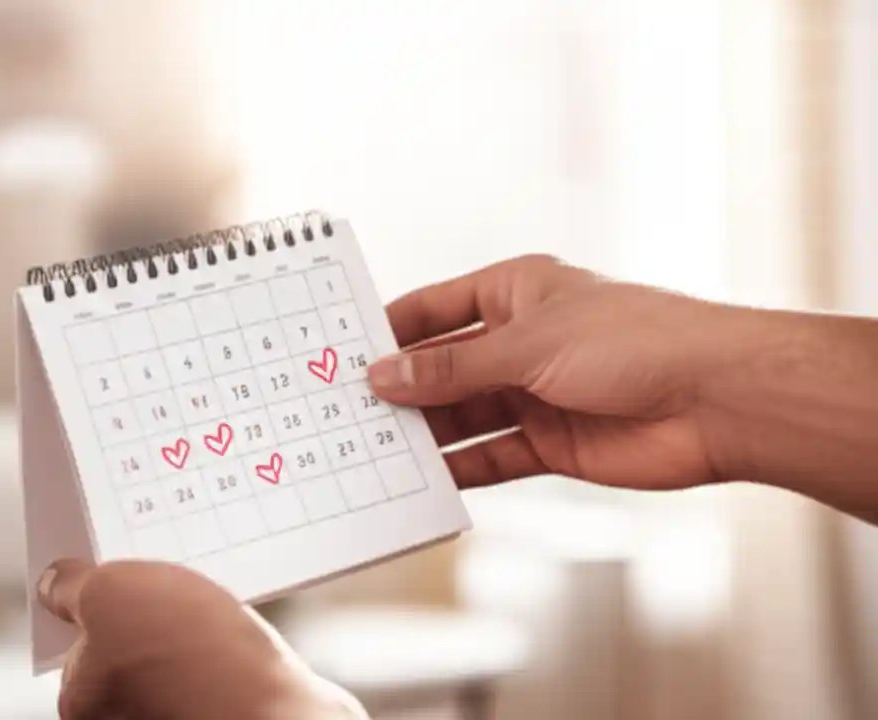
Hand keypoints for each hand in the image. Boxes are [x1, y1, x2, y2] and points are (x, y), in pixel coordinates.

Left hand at [37, 559, 367, 719]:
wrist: (277, 712)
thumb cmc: (191, 659)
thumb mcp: (109, 596)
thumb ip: (72, 587)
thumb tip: (54, 584)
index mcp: (81, 699)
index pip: (72, 637)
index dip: (89, 593)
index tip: (107, 562)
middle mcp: (122, 716)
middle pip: (121, 640)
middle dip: (138, 605)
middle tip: (160, 573)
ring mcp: (175, 712)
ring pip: (170, 646)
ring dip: (183, 616)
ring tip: (203, 596)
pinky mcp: (222, 707)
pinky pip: (212, 659)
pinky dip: (219, 635)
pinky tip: (232, 621)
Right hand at [366, 255, 877, 518]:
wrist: (717, 399)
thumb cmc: (634, 341)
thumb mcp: (528, 345)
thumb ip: (452, 368)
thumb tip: (385, 376)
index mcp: (515, 292)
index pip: (435, 309)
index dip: (390, 331)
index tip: (340, 355)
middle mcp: (521, 342)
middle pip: (443, 367)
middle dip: (400, 389)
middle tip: (344, 412)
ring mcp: (534, 394)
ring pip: (462, 415)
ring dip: (423, 433)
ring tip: (371, 451)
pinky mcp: (552, 443)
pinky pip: (491, 456)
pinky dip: (460, 469)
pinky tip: (423, 480)